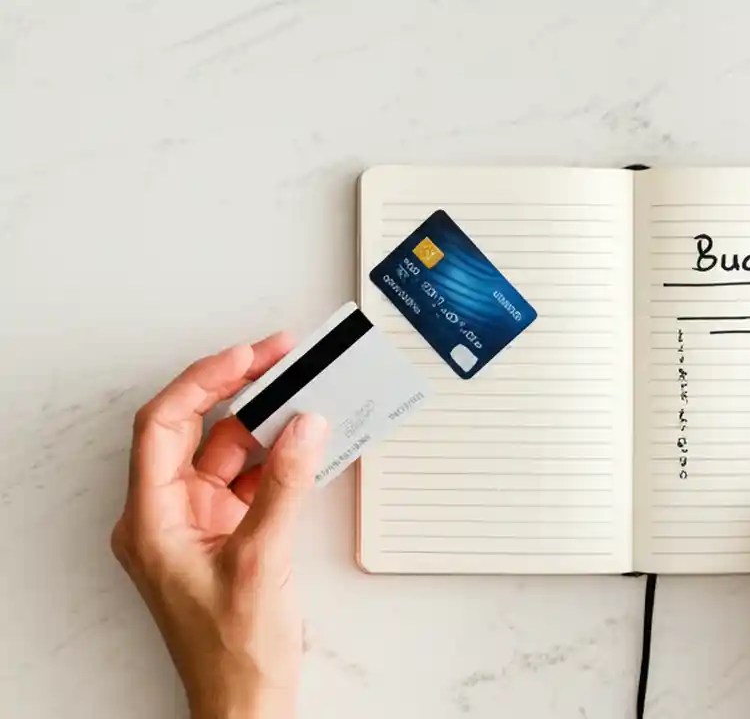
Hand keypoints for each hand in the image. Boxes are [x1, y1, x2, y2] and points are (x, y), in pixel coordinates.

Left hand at [110, 334, 328, 718]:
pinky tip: (307, 443)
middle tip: (280, 358)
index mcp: (151, 519)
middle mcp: (167, 515)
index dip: (206, 381)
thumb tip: (304, 429)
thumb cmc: (233, 652)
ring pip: (226, 451)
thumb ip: (284, 486)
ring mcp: (198, 523)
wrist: (247, 700)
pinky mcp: (228, 534)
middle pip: (195, 430)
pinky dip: (278, 459)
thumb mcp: (261, 560)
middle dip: (238, 390)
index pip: (165, 425)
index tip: (249, 357)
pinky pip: (250, 479)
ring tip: (304, 395)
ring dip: (265, 424)